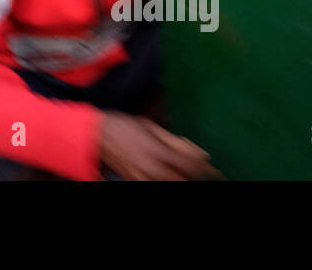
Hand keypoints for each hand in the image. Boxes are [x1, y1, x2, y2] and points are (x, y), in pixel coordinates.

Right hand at [98, 112, 220, 180]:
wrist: (96, 135)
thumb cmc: (124, 126)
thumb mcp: (151, 127)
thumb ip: (175, 142)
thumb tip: (200, 153)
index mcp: (157, 152)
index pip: (190, 166)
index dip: (206, 170)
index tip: (215, 171)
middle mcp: (152, 169)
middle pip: (182, 181)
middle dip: (194, 177)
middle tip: (204, 174)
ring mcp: (142, 179)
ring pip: (170, 185)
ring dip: (180, 180)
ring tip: (185, 174)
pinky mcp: (134, 183)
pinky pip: (156, 186)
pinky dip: (166, 181)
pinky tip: (168, 176)